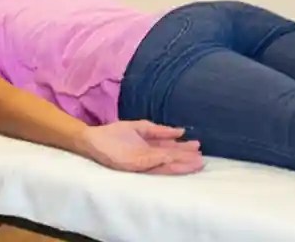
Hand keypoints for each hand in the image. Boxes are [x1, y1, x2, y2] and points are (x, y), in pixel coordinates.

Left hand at [75, 120, 204, 174]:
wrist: (92, 139)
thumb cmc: (114, 134)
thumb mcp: (141, 128)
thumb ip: (160, 130)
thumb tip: (181, 131)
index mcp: (150, 150)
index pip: (171, 151)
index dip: (184, 150)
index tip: (199, 148)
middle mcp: (147, 158)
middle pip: (170, 160)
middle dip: (185, 161)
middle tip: (202, 161)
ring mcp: (140, 162)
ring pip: (163, 165)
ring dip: (178, 165)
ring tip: (193, 164)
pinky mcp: (132, 164)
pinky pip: (150, 163)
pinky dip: (162, 162)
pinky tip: (173, 159)